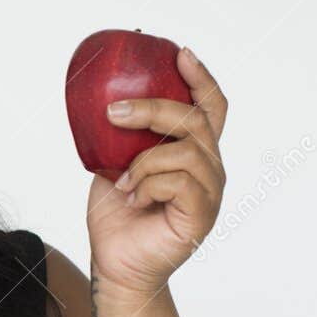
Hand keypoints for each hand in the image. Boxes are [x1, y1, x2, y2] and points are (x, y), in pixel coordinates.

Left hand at [85, 46, 227, 297]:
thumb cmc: (118, 217)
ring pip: (186, 151)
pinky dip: (148, 184)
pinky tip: (132, 198)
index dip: (201, 78)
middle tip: (114, 112)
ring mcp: (208, 191)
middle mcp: (209, 168)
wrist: (115, 264)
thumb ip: (122, 137)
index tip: (180, 53)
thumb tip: (107, 99)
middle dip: (154, 108)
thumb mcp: (115, 164)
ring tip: (121, 179)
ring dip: (144, 160)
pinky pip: (179, 182)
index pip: (210, 108)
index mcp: (194, 152)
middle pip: (195, 120)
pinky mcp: (200, 214)